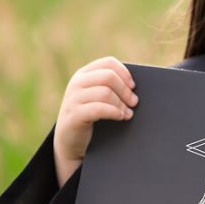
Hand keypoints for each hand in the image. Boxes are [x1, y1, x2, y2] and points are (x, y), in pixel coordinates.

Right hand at [53, 56, 137, 186]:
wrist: (70, 140)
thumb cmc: (90, 117)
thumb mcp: (97, 98)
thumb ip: (110, 88)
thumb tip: (135, 88)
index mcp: (84, 74)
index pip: (108, 63)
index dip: (124, 73)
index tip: (133, 86)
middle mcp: (77, 83)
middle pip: (108, 76)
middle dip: (125, 90)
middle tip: (134, 102)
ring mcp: (73, 98)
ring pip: (105, 92)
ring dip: (121, 104)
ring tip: (129, 113)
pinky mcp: (74, 115)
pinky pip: (98, 109)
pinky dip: (114, 112)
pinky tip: (121, 117)